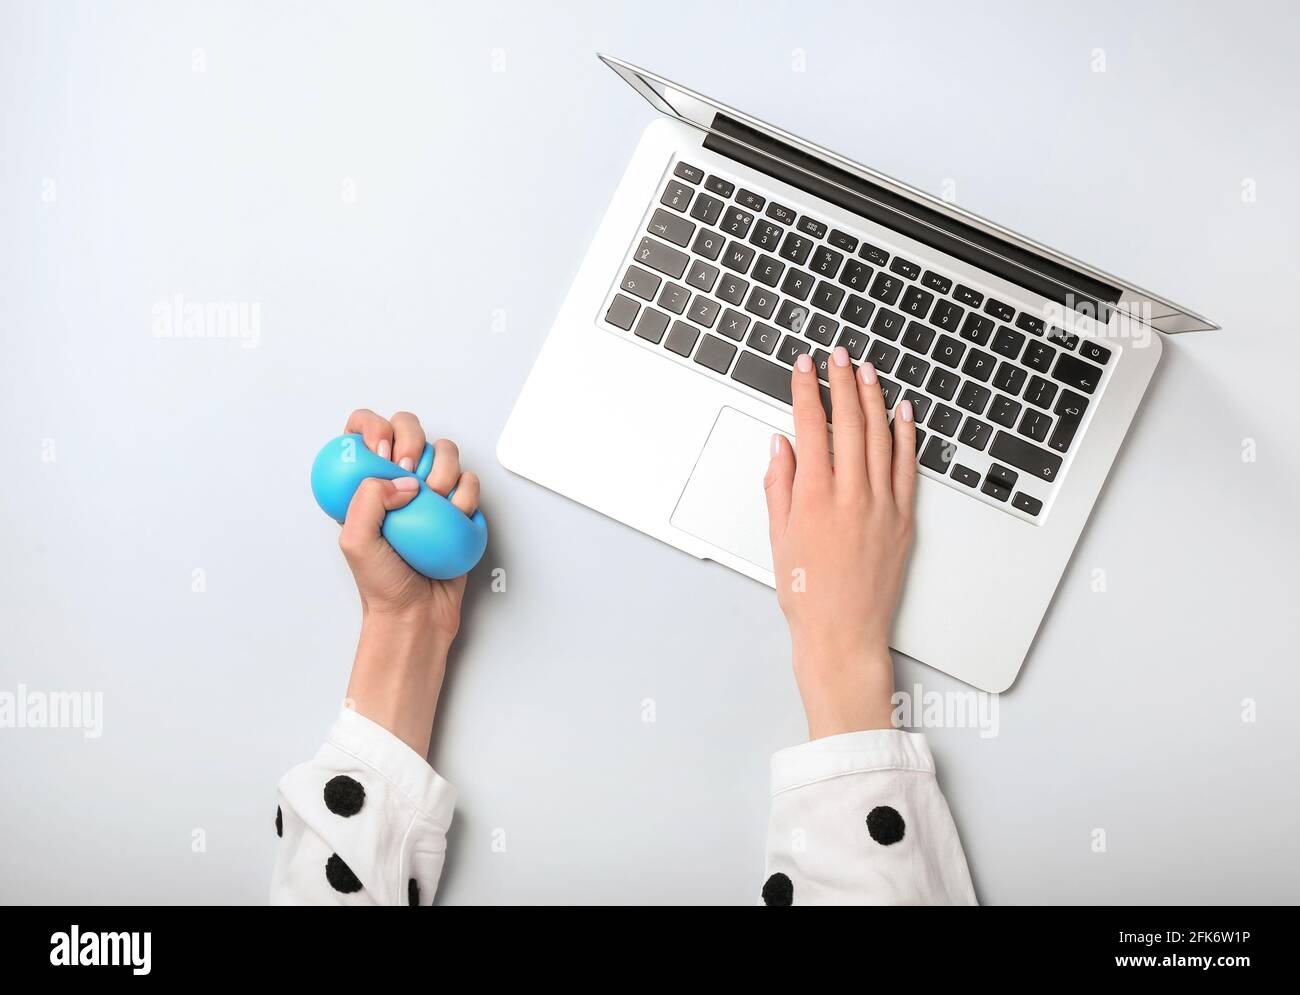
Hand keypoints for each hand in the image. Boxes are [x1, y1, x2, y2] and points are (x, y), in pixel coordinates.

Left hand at [336, 409, 481, 754]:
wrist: (416, 615)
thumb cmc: (383, 585)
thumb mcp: (355, 542)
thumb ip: (367, 500)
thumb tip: (405, 479)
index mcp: (364, 482)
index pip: (365, 429)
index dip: (375, 427)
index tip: (383, 451)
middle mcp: (397, 480)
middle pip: (410, 428)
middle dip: (414, 443)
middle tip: (411, 477)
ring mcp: (430, 491)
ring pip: (446, 452)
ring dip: (445, 474)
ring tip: (436, 508)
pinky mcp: (458, 506)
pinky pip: (470, 483)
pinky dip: (466, 499)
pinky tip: (453, 520)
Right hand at [763, 349, 916, 739]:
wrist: (843, 635)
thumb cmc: (806, 595)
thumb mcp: (778, 538)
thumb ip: (779, 487)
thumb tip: (781, 447)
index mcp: (813, 498)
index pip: (809, 428)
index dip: (806, 391)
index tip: (804, 367)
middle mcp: (851, 496)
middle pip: (848, 423)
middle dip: (842, 382)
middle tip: (838, 355)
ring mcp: (882, 506)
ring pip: (881, 437)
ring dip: (874, 398)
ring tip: (867, 371)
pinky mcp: (905, 520)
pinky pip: (908, 467)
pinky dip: (906, 435)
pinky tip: (903, 412)